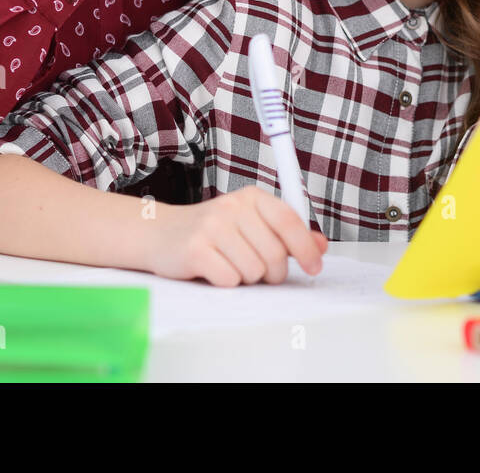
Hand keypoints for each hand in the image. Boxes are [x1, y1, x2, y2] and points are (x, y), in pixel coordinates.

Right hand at [148, 186, 328, 285]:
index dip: (306, 247)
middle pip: (275, 253)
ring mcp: (212, 226)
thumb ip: (286, 234)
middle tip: (259, 271)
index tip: (314, 267)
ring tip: (231, 265)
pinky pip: (229, 279)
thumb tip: (320, 245)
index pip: (289, 220)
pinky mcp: (195, 249)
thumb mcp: (250, 224)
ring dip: (247, 277)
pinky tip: (214, 269)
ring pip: (254, 270)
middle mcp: (233, 207)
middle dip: (273, 272)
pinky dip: (226, 282)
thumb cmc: (211, 231)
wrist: (159, 233)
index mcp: (251, 197)